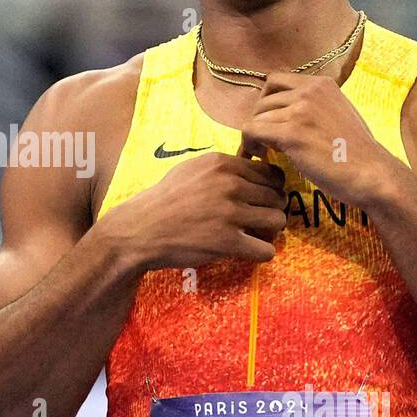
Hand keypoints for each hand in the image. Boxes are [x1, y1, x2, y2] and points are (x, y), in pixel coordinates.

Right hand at [98, 150, 286, 270]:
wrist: (139, 230)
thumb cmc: (164, 200)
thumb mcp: (191, 170)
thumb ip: (223, 168)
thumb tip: (255, 167)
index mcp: (222, 164)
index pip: (270, 173)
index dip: (269, 189)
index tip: (258, 200)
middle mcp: (229, 184)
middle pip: (277, 197)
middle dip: (270, 210)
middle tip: (256, 221)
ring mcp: (229, 213)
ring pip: (277, 221)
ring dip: (269, 231)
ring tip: (253, 235)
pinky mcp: (227, 242)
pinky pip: (266, 250)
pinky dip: (261, 253)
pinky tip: (247, 251)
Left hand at [238, 72, 400, 210]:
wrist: (373, 173)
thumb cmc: (357, 152)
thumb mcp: (338, 114)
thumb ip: (315, 107)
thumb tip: (286, 109)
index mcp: (321, 84)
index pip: (276, 80)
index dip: (267, 102)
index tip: (270, 122)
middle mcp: (310, 91)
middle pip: (263, 100)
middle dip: (260, 120)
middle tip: (264, 142)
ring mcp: (300, 110)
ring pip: (256, 117)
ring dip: (255, 136)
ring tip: (263, 153)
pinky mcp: (291, 133)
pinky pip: (252, 131)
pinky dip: (249, 145)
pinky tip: (261, 158)